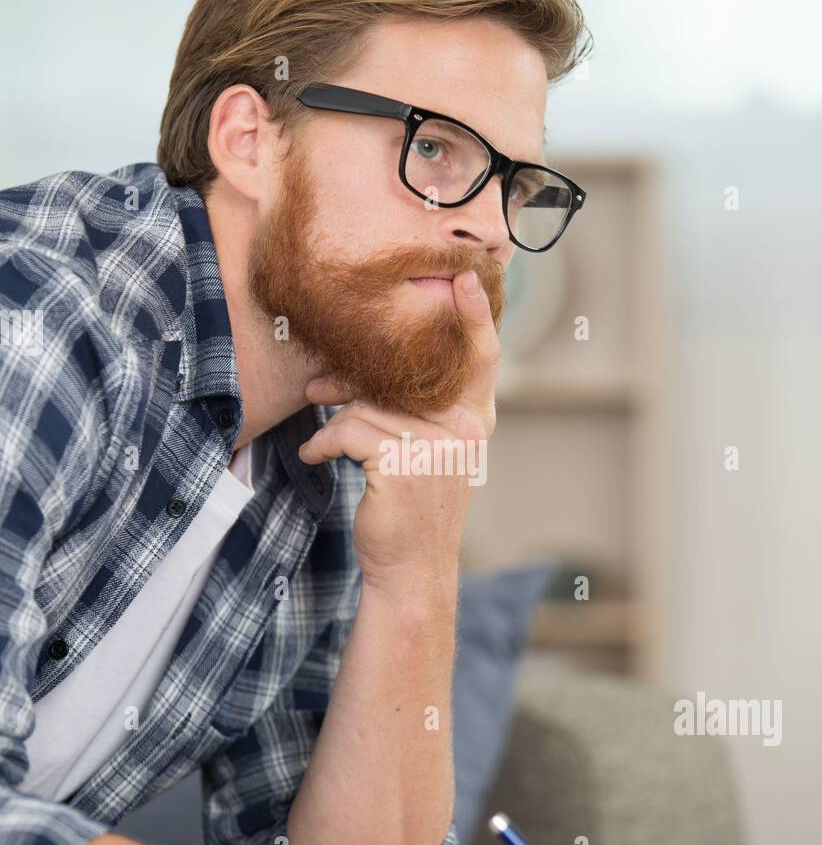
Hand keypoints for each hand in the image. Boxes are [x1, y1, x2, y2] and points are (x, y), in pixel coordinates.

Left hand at [297, 269, 498, 589]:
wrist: (409, 568)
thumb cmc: (409, 506)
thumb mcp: (426, 452)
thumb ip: (418, 410)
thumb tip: (368, 370)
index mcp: (475, 420)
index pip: (483, 357)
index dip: (475, 315)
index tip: (465, 276)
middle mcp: (466, 430)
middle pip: (402, 373)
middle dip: (352, 378)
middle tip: (318, 385)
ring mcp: (439, 447)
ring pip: (369, 403)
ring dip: (334, 420)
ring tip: (320, 440)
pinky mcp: (406, 464)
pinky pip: (351, 428)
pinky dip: (325, 441)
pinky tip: (315, 455)